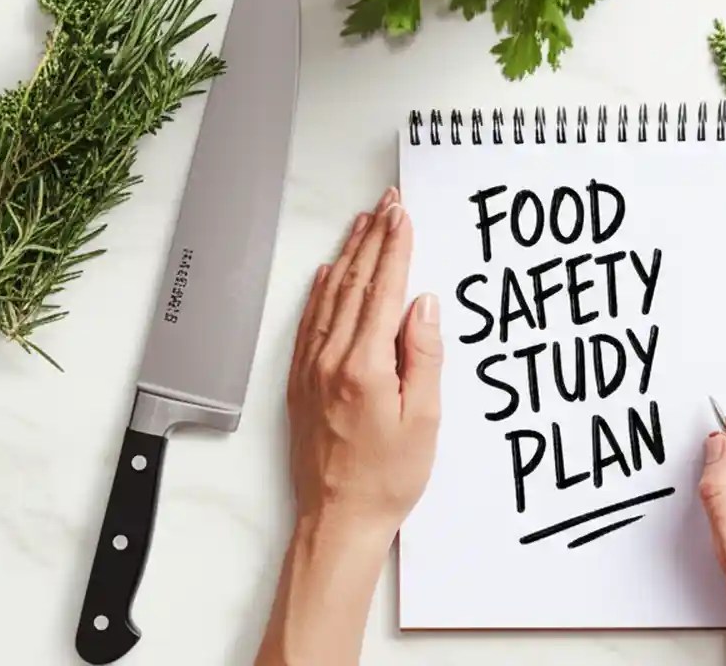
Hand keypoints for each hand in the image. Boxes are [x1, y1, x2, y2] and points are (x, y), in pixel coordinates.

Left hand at [258, 189, 442, 665]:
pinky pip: (309, 323)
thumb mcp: (425, 419)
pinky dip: (320, 292)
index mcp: (366, 367)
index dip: (396, 250)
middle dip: (373, 240)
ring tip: (363, 224)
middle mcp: (332, 360)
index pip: (384, 292)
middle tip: (388, 206)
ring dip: (348, 256)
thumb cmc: (387, 479)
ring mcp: (311, 370)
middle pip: (355, 285)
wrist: (338, 519)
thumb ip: (424, 355)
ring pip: (330, 297)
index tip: (404, 217)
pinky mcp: (300, 383)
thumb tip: (423, 304)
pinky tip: (329, 273)